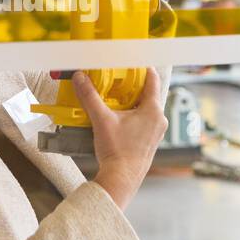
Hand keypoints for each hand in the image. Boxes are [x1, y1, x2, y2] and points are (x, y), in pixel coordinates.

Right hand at [71, 67, 167, 210]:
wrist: (122, 179)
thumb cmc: (117, 152)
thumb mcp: (101, 120)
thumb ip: (90, 96)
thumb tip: (81, 77)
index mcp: (153, 110)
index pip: (152, 79)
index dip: (142, 68)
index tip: (130, 61)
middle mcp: (159, 119)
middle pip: (148, 93)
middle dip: (132, 84)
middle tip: (116, 77)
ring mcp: (156, 131)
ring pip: (145, 107)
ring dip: (131, 100)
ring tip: (114, 96)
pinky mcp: (149, 140)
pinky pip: (144, 119)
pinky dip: (132, 113)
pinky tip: (117, 115)